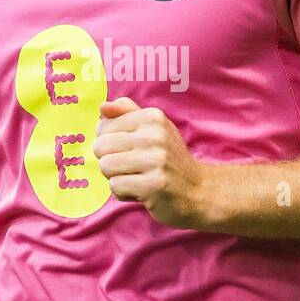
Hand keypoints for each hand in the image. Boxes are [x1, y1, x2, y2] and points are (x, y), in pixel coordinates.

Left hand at [93, 97, 208, 228]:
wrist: (199, 191)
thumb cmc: (169, 159)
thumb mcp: (154, 129)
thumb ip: (127, 113)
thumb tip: (102, 107)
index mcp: (152, 117)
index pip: (103, 127)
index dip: (109, 143)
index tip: (130, 150)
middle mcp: (155, 135)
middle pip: (100, 147)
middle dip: (109, 161)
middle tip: (131, 167)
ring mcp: (155, 160)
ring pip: (105, 167)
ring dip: (116, 177)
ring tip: (136, 178)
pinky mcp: (153, 185)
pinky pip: (116, 187)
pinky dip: (124, 193)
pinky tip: (142, 191)